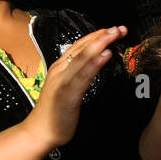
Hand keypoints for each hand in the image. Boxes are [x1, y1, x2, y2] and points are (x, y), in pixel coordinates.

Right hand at [24, 26, 126, 148]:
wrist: (40, 131)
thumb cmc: (55, 111)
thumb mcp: (67, 87)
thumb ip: (78, 75)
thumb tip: (93, 65)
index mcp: (60, 67)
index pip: (80, 46)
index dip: (97, 36)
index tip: (113, 30)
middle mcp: (60, 70)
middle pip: (83, 47)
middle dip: (102, 35)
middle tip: (120, 28)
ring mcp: (63, 80)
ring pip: (83, 57)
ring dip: (100, 44)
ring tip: (115, 34)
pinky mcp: (67, 93)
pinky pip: (83, 75)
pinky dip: (95, 63)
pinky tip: (106, 55)